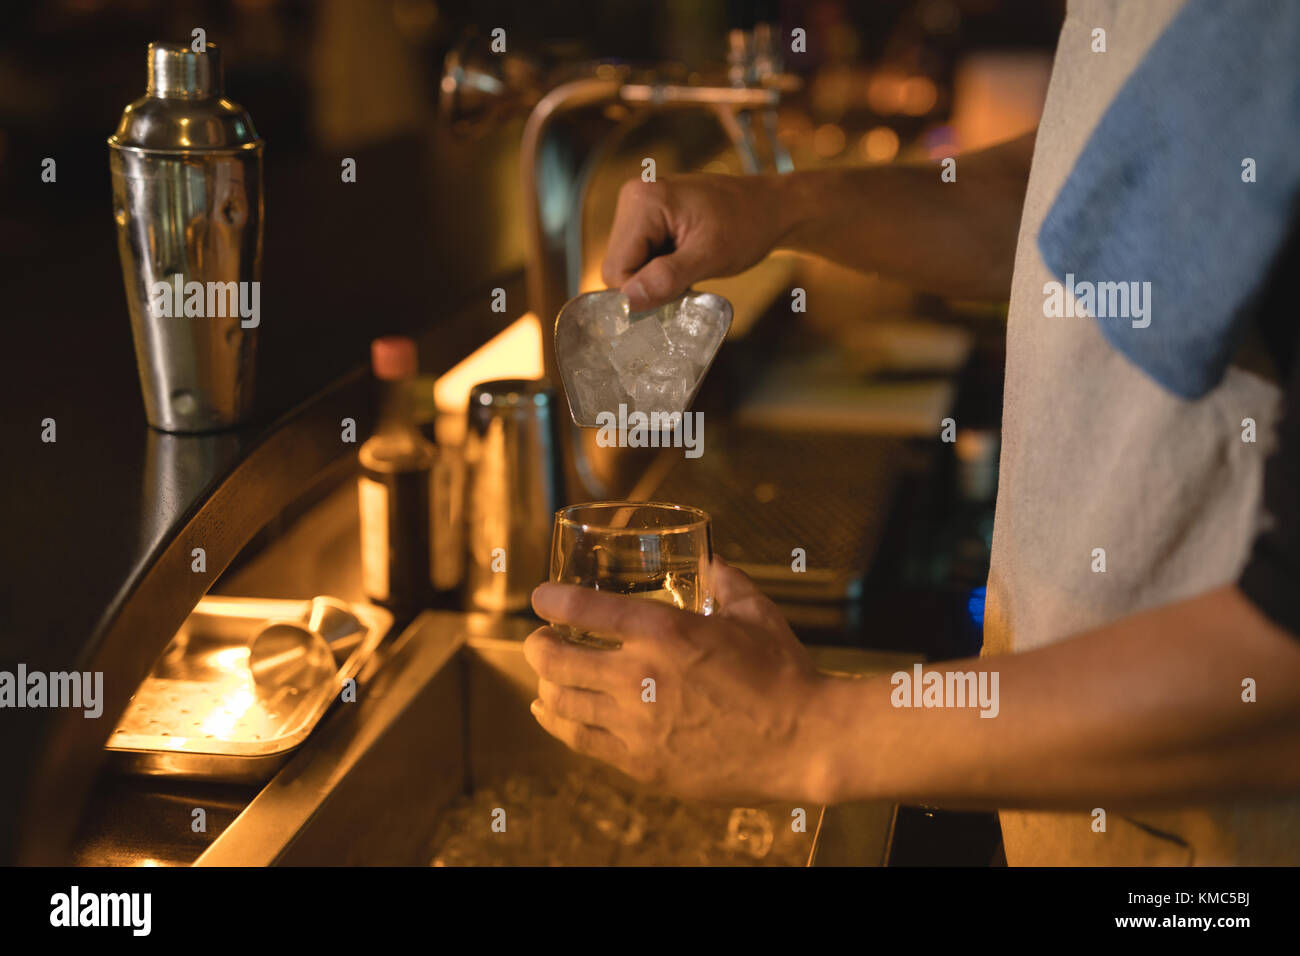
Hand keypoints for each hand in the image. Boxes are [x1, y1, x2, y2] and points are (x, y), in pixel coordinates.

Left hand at [524, 556, 832, 803]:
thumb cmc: (785, 674)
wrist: (804, 742)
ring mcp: (637, 725)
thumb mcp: (754, 612)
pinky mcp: (642, 763)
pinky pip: (581, 741)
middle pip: (556, 660)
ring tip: (545, 679)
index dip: (551, 601)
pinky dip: (557, 724)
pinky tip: (551, 715)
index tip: (541, 598)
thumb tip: (710, 560)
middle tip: (539, 642)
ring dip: (545, 685)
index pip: (584, 610)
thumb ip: (724, 581)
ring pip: (561, 703)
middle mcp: (640, 677)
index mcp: (665, 632)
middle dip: (539, 647)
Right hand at [602, 173, 790, 310]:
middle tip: (688, 278)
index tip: (679, 289)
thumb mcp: (711, 256)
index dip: (642, 290)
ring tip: (689, 267)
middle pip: (617, 266)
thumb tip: (628, 300)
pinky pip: (639, 256)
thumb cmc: (749, 226)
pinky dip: (659, 268)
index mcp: (643, 201)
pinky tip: (684, 260)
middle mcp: (633, 197)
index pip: (615, 268)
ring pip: (628, 264)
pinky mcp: (648, 216)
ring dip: (655, 277)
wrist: (772, 207)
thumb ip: (666, 278)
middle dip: (649, 283)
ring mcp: (639, 205)